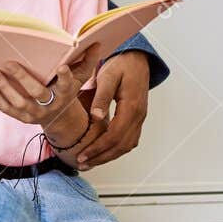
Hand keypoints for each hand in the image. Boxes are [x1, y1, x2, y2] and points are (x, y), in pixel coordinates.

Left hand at [0, 46, 100, 125]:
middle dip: (22, 78)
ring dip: (4, 87)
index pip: (67, 85)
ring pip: (18, 102)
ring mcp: (35, 114)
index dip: (65, 77)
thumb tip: (97, 42)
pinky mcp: (22, 118)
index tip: (61, 67)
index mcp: (66, 94)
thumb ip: (88, 60)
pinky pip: (7, 109)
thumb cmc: (67, 90)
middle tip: (8, 63)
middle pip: (37, 93)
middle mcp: (51, 105)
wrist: (59, 116)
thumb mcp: (80, 77)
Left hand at [75, 50, 150, 168]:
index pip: (114, 136)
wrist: (137, 59)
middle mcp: (138, 116)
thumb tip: (97, 117)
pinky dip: (116, 149)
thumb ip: (102, 96)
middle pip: (121, 146)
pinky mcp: (137, 118)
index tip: (82, 155)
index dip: (98, 148)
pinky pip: (129, 139)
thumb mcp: (108, 76)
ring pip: (127, 145)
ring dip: (109, 156)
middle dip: (101, 157)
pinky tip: (103, 151)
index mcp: (131, 107)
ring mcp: (140, 118)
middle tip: (82, 163)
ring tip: (90, 161)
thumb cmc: (121, 65)